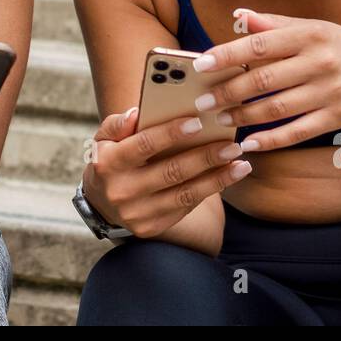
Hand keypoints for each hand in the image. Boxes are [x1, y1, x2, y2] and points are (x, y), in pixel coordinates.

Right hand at [80, 104, 254, 238]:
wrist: (100, 204)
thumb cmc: (110, 160)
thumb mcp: (104, 139)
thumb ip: (118, 124)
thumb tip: (136, 113)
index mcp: (109, 163)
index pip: (144, 145)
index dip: (171, 133)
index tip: (198, 122)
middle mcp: (122, 191)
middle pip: (171, 172)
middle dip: (205, 158)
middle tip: (232, 145)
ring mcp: (137, 213)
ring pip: (185, 194)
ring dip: (217, 179)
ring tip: (240, 164)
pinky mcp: (151, 227)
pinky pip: (185, 208)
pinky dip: (208, 191)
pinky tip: (226, 178)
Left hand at [191, 9, 340, 151]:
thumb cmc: (340, 46)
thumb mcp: (311, 27)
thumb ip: (273, 24)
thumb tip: (237, 16)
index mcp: (309, 35)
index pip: (261, 45)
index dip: (228, 55)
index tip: (201, 65)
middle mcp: (320, 62)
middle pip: (265, 80)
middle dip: (229, 92)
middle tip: (203, 101)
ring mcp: (329, 92)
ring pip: (278, 108)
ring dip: (244, 117)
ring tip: (221, 120)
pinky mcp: (337, 118)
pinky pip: (298, 132)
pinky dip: (272, 140)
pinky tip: (250, 143)